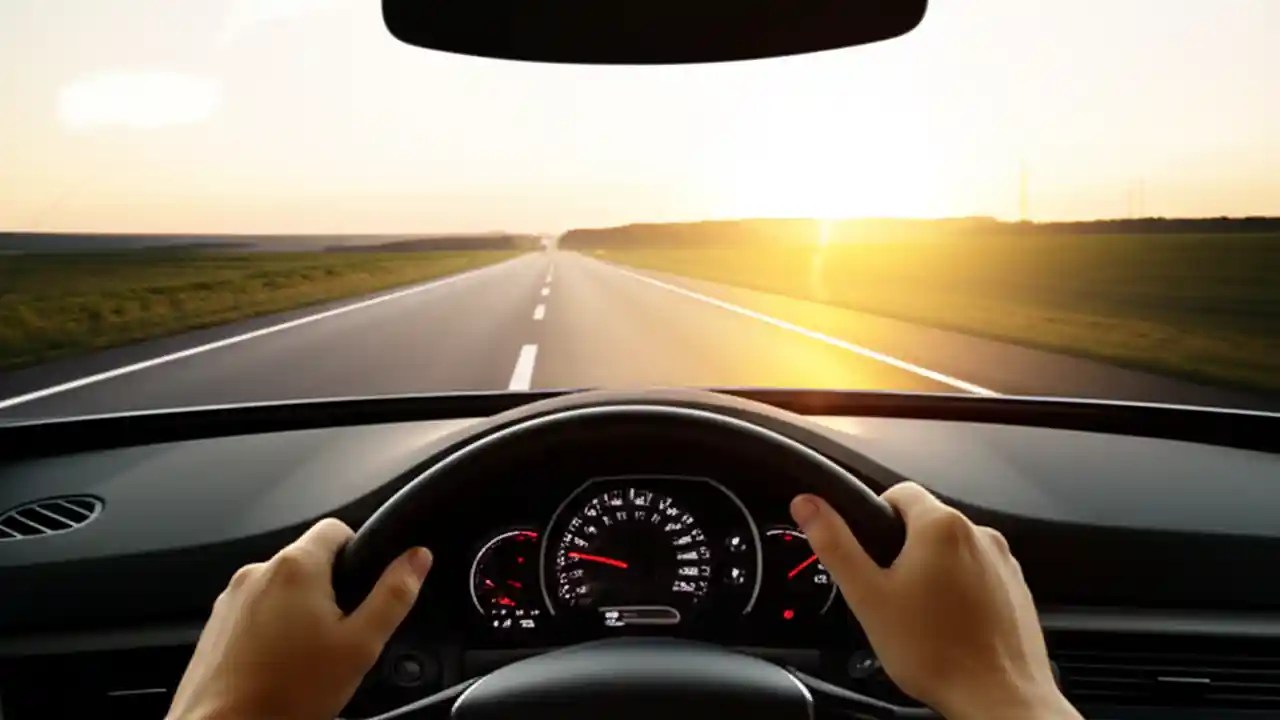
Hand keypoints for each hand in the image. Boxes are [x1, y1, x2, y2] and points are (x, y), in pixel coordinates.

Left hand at [167, 519, 432, 719]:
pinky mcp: (216, 623)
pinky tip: (277, 664)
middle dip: (328, 590)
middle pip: (308, 561)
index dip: (356, 553)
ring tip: (304, 657)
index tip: (360, 589)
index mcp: (297, 567)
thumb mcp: (360, 645)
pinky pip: (254, 610)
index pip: (336, 528)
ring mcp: (232, 597)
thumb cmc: (289, 693)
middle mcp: (258, 572)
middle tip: (337, 636)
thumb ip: (394, 595)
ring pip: (281, 588)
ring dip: (297, 610)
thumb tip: (417, 558)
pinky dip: (269, 628)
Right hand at [790, 484, 1080, 719]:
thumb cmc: (935, 652)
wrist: (998, 698)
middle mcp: (980, 534)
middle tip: (892, 594)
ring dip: (936, 572)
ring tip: (923, 616)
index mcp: (940, 526)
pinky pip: (980, 575)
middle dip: (905, 551)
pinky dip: (963, 592)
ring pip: (954, 551)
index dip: (878, 518)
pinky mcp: (1017, 587)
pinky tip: (951, 626)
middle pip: (927, 523)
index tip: (872, 554)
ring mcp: (1004, 561)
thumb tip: (808, 505)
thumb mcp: (868, 596)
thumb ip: (835, 544)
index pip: (900, 492)